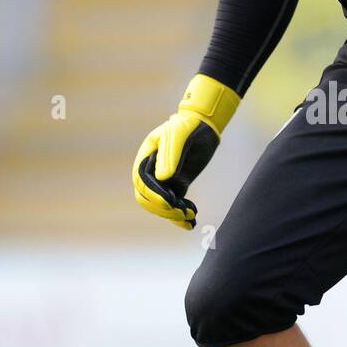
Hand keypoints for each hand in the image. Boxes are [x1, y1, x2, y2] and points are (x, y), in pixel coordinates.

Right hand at [132, 74, 239, 229]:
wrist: (204, 125)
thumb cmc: (187, 126)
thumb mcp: (178, 136)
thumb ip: (169, 156)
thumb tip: (162, 178)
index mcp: (145, 159)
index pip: (143, 184)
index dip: (154, 195)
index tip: (171, 202)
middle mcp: (151, 172)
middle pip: (148, 199)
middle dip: (163, 209)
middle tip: (182, 213)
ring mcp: (164, 180)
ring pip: (161, 205)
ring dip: (174, 214)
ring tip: (191, 216)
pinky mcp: (177, 185)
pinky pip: (175, 204)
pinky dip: (181, 215)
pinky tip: (191, 222)